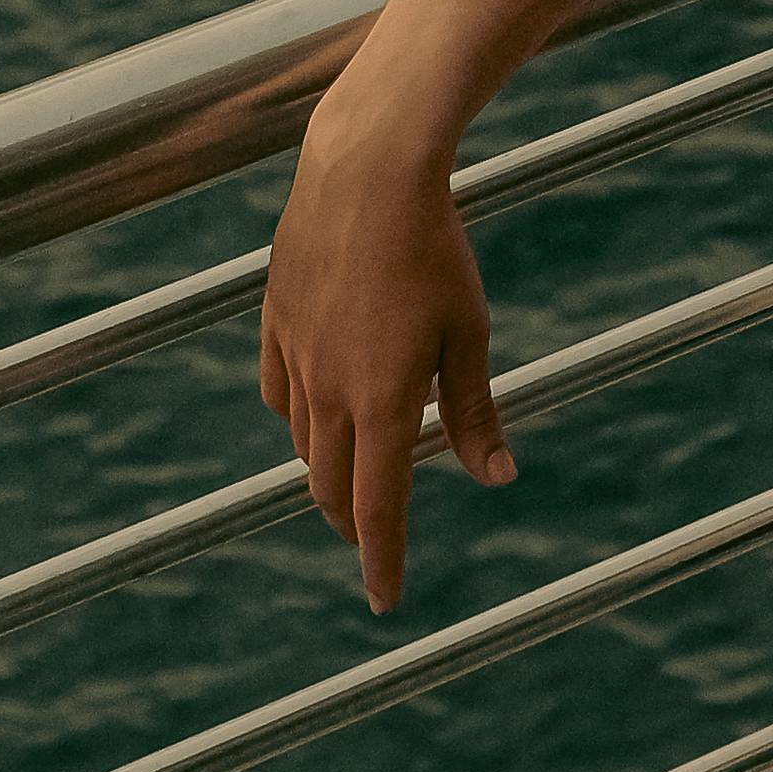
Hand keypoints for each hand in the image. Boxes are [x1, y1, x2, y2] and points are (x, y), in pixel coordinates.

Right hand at [257, 105, 517, 614]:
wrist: (366, 171)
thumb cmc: (435, 248)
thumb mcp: (471, 332)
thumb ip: (477, 411)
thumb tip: (498, 478)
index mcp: (384, 401)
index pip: (379, 506)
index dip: (382, 558)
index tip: (386, 600)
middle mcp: (329, 390)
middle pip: (332, 485)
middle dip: (352, 522)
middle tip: (372, 539)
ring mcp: (294, 354)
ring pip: (301, 441)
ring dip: (325, 470)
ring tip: (349, 479)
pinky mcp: (274, 319)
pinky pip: (277, 390)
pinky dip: (295, 416)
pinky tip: (309, 413)